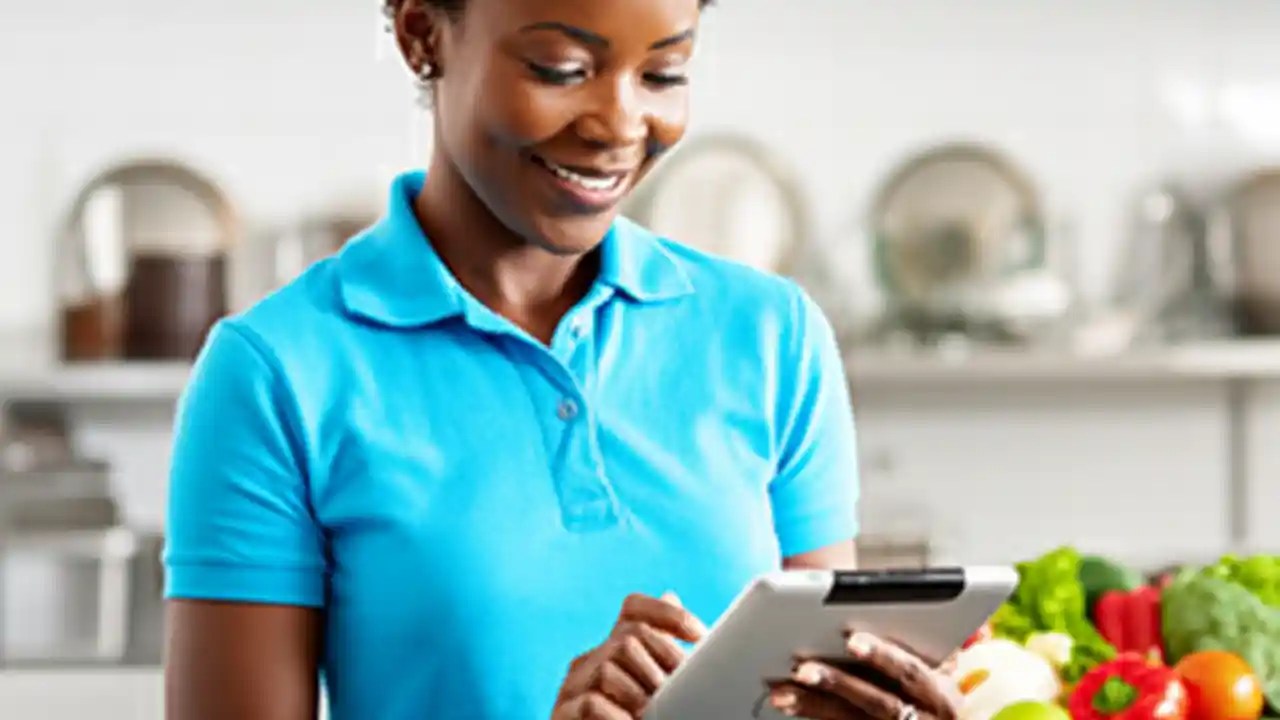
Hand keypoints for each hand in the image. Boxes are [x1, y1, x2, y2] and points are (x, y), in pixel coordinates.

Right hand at [551, 592, 706, 719]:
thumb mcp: (652, 686)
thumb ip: (660, 653)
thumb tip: (671, 594)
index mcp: (613, 649)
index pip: (633, 608)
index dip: (668, 614)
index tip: (701, 636)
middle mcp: (589, 660)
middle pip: (627, 637)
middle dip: (663, 660)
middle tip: (684, 690)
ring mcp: (572, 686)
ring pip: (608, 669)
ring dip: (640, 695)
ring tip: (656, 714)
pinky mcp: (561, 714)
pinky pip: (591, 704)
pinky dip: (617, 717)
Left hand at [767, 631, 962, 719]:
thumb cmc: (929, 684)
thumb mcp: (940, 665)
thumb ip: (927, 639)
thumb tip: (920, 607)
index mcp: (943, 694)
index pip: (911, 672)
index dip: (883, 655)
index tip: (852, 639)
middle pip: (878, 702)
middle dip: (840, 683)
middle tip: (804, 666)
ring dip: (814, 704)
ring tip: (782, 689)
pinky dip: (811, 714)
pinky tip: (787, 703)